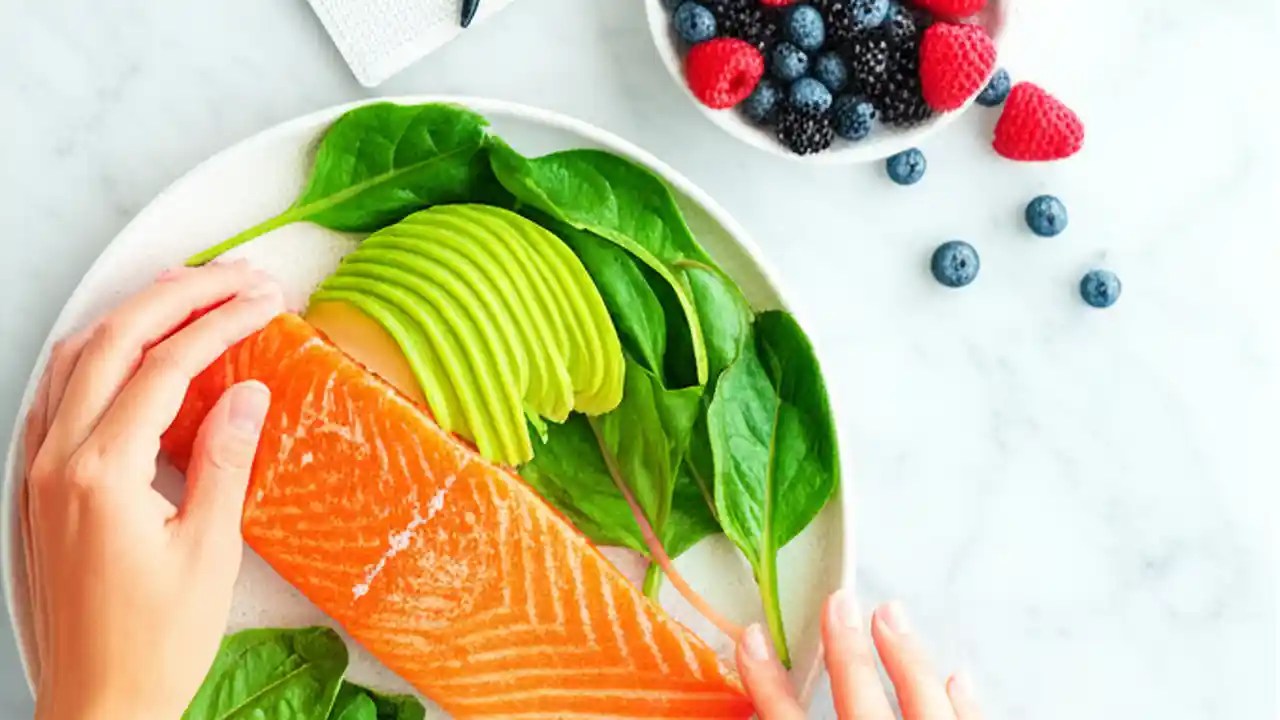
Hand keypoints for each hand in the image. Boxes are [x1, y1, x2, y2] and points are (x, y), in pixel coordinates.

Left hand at [21, 262, 283, 719]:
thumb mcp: (208, 553)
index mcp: (101, 474)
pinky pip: (56, 395)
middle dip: (179, 296)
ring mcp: (38, 471)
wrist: (97, 705)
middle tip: (236, 277)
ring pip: (73, 359)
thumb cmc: (155, 644)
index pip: (165, 366)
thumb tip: (246, 392)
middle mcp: (57, 461)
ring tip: (186, 290)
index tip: (266, 300)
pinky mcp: (37, 488)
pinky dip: (96, 355)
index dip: (221, 322)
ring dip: (132, 315)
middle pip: (112, 341)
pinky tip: (127, 352)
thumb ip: (224, 461)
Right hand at [738, 591, 981, 718]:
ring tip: (891, 613)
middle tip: (838, 604)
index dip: (766, 682)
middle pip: (858, 703)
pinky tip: (957, 679)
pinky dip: (964, 706)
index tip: (751, 640)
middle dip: (846, 651)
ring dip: (907, 658)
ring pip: (922, 706)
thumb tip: (752, 714)